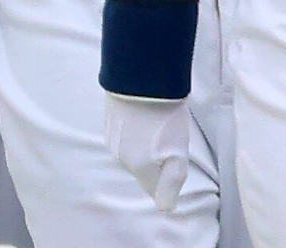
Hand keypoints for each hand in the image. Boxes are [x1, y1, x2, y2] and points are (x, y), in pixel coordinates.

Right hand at [103, 93, 199, 213]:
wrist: (141, 77)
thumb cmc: (165, 116)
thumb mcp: (179, 155)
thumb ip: (171, 185)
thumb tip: (164, 207)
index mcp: (139, 167)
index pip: (155, 190)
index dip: (168, 178)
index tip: (174, 158)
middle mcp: (120, 158)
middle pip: (144, 171)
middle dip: (156, 161)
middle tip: (167, 139)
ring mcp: (111, 139)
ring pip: (133, 154)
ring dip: (144, 146)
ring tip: (155, 124)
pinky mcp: (106, 121)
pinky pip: (123, 137)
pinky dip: (133, 132)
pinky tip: (142, 116)